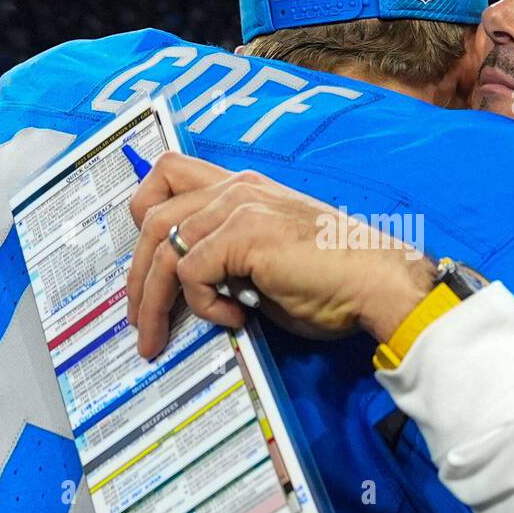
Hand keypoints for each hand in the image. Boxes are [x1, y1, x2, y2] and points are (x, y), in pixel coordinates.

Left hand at [126, 153, 436, 357]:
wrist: (378, 281)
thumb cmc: (336, 280)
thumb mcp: (268, 261)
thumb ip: (229, 259)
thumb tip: (194, 290)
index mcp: (243, 188)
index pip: (168, 174)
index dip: (144, 211)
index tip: (140, 260)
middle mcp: (237, 188)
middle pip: (151, 213)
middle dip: (135, 275)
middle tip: (138, 321)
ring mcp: (239, 206)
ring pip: (162, 247)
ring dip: (154, 301)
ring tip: (157, 338)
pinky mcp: (244, 233)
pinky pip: (190, 271)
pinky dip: (203, 303)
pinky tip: (234, 317)